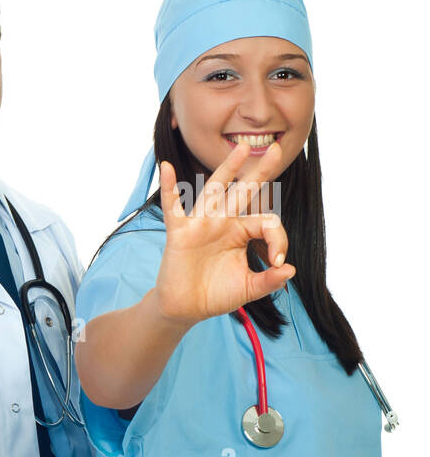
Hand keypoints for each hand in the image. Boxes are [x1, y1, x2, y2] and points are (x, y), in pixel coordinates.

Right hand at [153, 141, 295, 326]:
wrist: (185, 308)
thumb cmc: (215, 294)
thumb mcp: (249, 288)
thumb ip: (270, 280)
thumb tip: (290, 269)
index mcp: (241, 232)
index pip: (266, 221)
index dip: (278, 239)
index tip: (276, 262)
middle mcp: (223, 222)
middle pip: (245, 191)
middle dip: (262, 170)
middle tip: (279, 148)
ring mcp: (201, 224)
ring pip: (216, 190)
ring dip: (228, 168)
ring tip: (242, 148)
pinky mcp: (180, 232)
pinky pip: (173, 207)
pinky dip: (169, 188)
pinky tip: (167, 168)